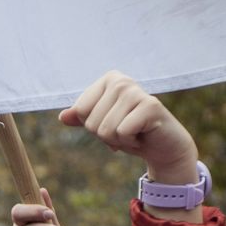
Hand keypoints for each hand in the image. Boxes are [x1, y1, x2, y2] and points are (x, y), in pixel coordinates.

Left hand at [60, 71, 198, 186]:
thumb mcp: (102, 125)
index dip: (93, 126)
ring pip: (105, 130)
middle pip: (91, 122)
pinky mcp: (150, 106)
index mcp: (108, 80)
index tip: (113, 123)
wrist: (163, 146)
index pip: (79, 111)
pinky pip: (122, 133)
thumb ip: (82, 118)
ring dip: (119, 140)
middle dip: (106, 136)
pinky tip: (142, 135)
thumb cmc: (131, 132)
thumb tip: (63, 116)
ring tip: (134, 132)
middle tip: (126, 130)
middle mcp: (121, 81)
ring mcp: (136, 92)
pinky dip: (130, 142)